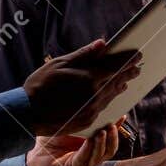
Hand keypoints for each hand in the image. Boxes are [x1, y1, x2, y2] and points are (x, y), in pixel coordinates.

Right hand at [22, 39, 141, 136]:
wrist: (28, 114)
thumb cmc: (40, 85)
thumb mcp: (59, 64)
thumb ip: (83, 55)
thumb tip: (102, 44)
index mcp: (90, 78)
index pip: (116, 67)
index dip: (128, 61)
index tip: (138, 56)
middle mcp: (95, 95)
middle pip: (117, 82)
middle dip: (128, 74)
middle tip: (137, 68)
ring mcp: (92, 110)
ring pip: (112, 96)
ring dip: (120, 87)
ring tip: (126, 81)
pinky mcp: (87, 120)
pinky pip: (104, 108)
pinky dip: (109, 99)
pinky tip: (110, 96)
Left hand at [25, 118, 123, 165]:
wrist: (35, 150)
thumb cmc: (53, 136)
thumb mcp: (71, 124)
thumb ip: (84, 117)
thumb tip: (96, 101)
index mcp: (94, 146)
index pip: (111, 138)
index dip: (117, 128)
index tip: (121, 115)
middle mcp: (92, 156)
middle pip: (110, 149)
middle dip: (113, 137)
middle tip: (111, 125)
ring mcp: (84, 164)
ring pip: (100, 156)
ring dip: (102, 143)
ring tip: (102, 131)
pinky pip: (84, 160)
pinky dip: (88, 149)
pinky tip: (90, 140)